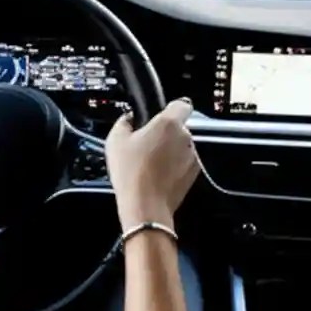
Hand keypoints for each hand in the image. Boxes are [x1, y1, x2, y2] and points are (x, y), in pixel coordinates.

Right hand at [105, 97, 200, 230]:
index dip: (172, 107)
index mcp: (168, 123)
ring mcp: (193, 156)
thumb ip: (124, 121)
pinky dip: (176, 166)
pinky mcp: (195, 173)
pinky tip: (160, 175)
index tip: (162, 114)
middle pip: (179, 127)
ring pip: (182, 145)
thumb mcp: (116, 141)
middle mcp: (186, 136)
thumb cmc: (131, 172)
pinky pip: (185, 162)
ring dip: (171, 150)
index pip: (182, 104)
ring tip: (152, 163)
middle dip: (166, 133)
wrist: (146, 206)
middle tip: (147, 144)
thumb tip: (129, 118)